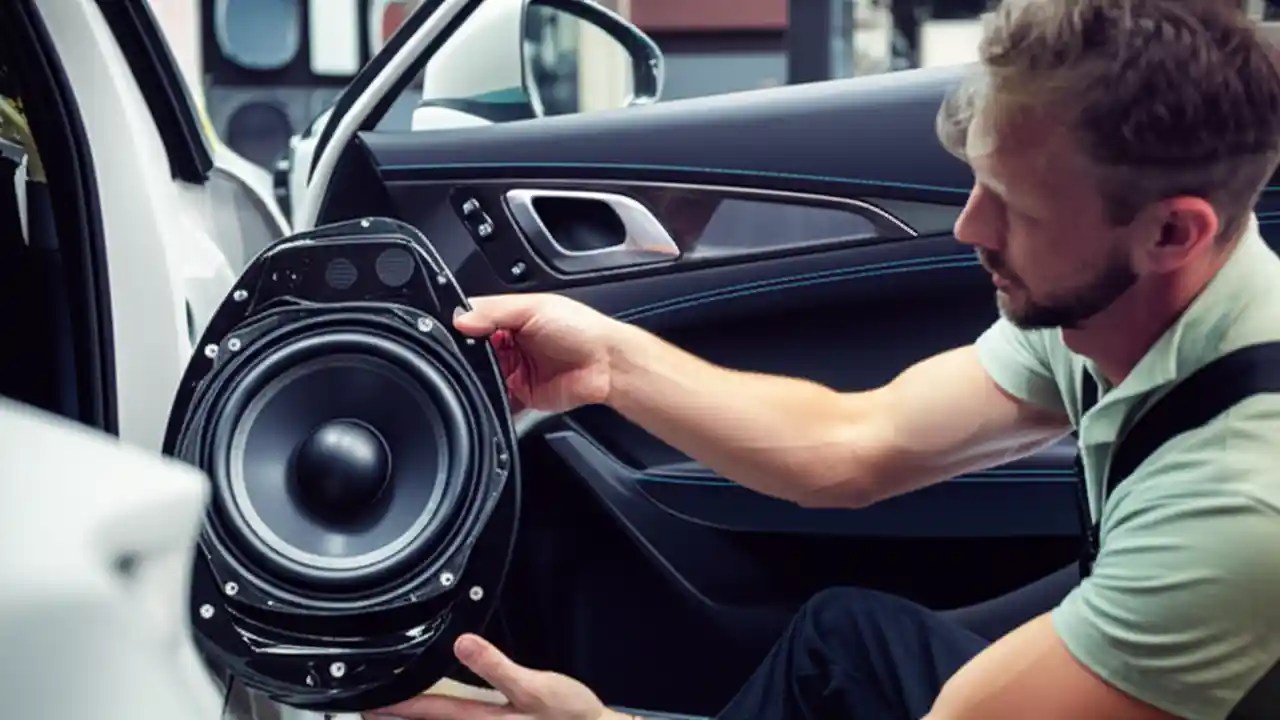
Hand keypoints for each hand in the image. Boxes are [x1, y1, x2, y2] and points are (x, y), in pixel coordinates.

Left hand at [364, 633, 614, 719]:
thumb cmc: (571, 715)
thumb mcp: (537, 688)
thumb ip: (497, 668)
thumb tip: (464, 645)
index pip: (430, 712)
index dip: (396, 708)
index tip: (367, 705)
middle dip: (400, 719)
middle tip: (368, 713)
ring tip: (394, 716)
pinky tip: (441, 717)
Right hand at [453, 294, 626, 413]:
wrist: (606, 364)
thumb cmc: (581, 329)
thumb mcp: (534, 308)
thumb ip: (495, 312)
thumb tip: (460, 318)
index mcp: (514, 319)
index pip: (478, 320)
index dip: (466, 326)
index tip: (458, 331)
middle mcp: (513, 344)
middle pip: (476, 350)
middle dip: (471, 353)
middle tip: (470, 354)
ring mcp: (516, 370)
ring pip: (483, 375)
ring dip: (479, 375)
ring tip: (482, 370)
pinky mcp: (522, 394)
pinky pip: (498, 398)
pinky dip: (490, 397)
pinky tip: (489, 391)